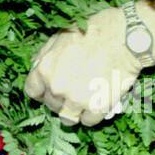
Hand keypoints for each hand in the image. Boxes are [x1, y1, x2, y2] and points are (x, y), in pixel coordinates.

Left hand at [24, 6, 141, 124]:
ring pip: (68, 118)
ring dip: (74, 112)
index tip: (50, 91)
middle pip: (52, 105)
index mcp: (44, 70)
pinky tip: (97, 104)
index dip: (42, 91)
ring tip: (83, 103)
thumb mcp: (58, 37)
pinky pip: (89, 121)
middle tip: (73, 91)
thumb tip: (37, 69)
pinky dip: (92, 115)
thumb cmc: (89, 32)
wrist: (121, 37)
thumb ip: (45, 56)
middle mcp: (56, 88)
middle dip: (60, 100)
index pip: (33, 92)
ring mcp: (76, 99)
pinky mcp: (97, 107)